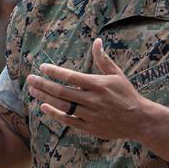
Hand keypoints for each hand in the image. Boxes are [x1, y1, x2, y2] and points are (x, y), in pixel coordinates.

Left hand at [26, 38, 144, 138]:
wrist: (138, 120)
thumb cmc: (127, 94)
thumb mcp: (117, 74)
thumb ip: (103, 59)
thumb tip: (97, 41)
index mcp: (98, 84)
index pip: (71, 76)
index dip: (55, 71)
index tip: (42, 67)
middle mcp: (92, 99)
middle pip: (61, 91)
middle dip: (43, 84)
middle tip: (30, 79)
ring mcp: (89, 114)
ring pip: (62, 105)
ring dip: (45, 98)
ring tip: (32, 91)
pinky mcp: (89, 127)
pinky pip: (68, 120)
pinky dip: (55, 114)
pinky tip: (44, 107)